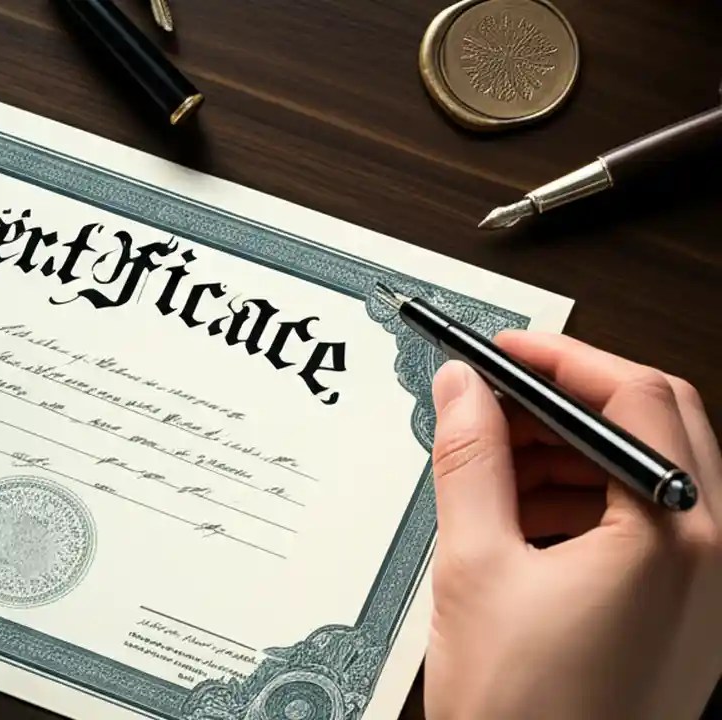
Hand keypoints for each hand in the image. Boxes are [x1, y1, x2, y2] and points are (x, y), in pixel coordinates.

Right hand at [424, 331, 721, 718]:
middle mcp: (714, 554)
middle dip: (566, 399)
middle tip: (492, 397)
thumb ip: (470, 460)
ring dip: (573, 449)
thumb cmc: (523, 714)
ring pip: (653, 471)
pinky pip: (650, 522)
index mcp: (673, 534)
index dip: (557, 357)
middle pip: (656, 423)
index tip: (498, 348)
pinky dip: (588, 499)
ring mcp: (709, 589)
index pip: (631, 395)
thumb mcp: (474, 568)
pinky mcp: (688, 613)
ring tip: (492, 458)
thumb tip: (461, 389)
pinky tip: (520, 514)